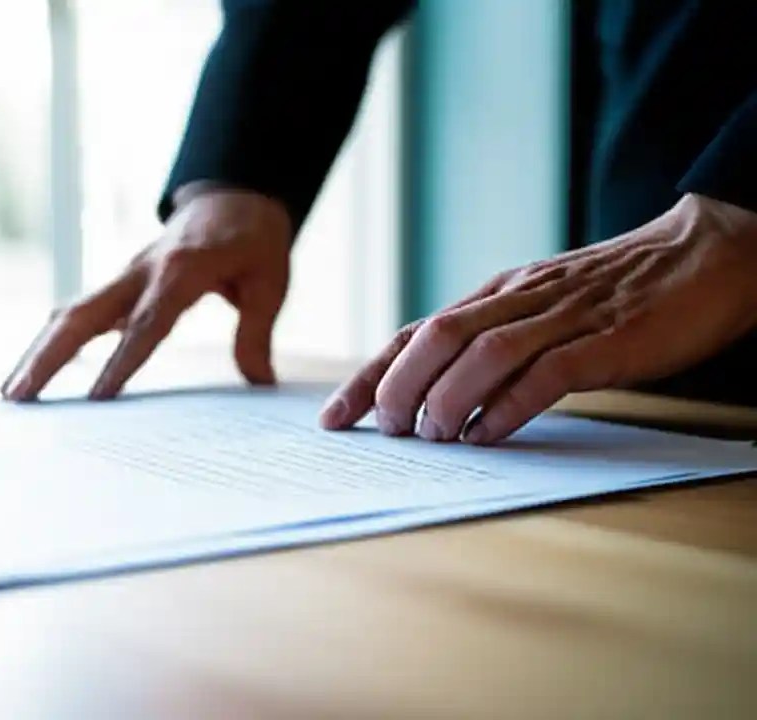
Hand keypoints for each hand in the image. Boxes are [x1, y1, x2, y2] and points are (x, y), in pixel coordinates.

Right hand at [2, 188, 291, 400]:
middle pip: (83, 315)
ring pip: (69, 315)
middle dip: (48, 356)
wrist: (232, 197)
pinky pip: (76, 316)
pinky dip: (50, 344)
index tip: (97, 397)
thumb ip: (257, 331)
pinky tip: (31, 376)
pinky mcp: (116, 287)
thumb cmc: (251, 239)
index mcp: (181, 269)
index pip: (146, 321)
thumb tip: (259, 381)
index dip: (120, 359)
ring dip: (38, 352)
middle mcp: (140, 272)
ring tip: (11, 394)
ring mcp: (123, 278)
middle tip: (19, 395)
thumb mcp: (270, 280)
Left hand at [321, 193, 756, 443]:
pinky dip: (509, 406)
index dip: (369, 374)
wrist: (707, 253)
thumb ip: (494, 340)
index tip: (334, 417)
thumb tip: (440, 397)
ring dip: (445, 398)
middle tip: (385, 432)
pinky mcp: (608, 340)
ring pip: (483, 353)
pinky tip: (486, 435)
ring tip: (429, 437)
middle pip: (435, 338)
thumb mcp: (540, 306)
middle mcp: (519, 300)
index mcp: (497, 293)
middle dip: (396, 387)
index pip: (414, 332)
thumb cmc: (617, 290)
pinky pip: (547, 373)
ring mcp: (564, 317)